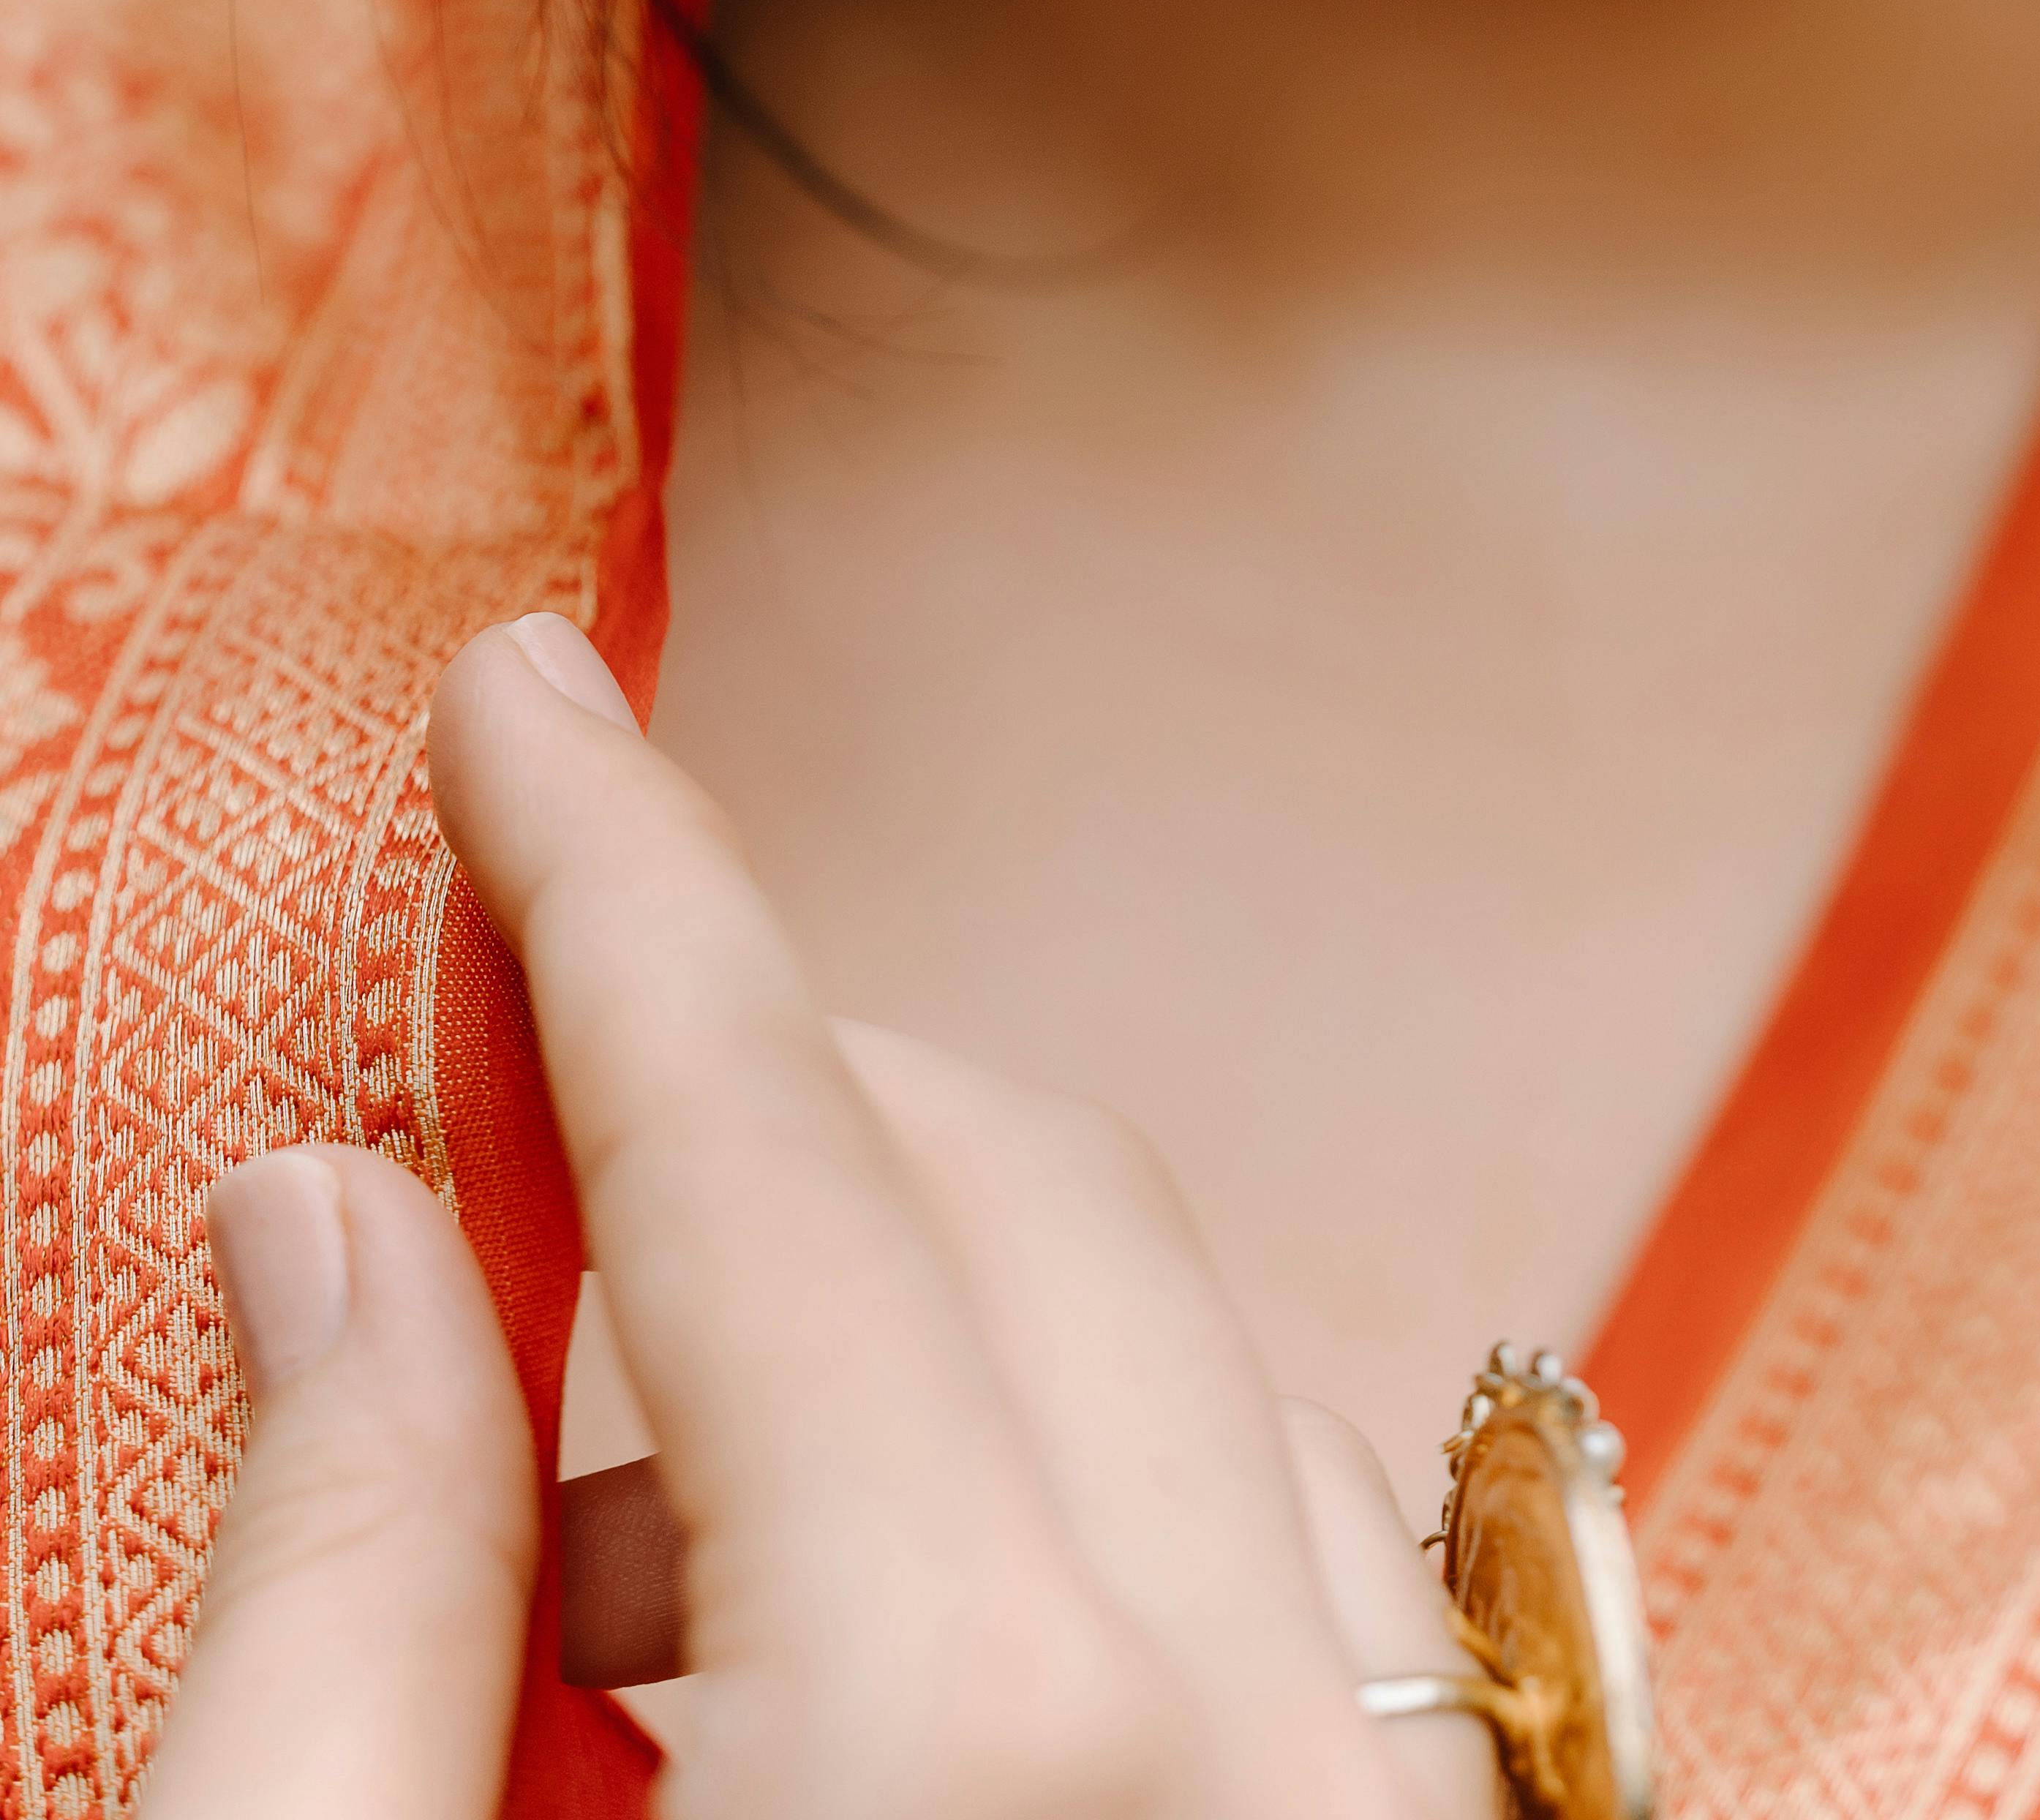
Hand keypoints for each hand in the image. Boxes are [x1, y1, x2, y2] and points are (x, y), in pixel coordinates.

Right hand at [143, 617, 1496, 1819]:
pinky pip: (1336, 1587)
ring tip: (645, 1562)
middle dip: (763, 1115)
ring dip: (936, 1341)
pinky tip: (900, 1682)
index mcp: (970, 1744)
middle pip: (1018, 1208)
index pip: (767, 1157)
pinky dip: (1118, 1519)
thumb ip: (340, 1609)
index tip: (527, 695)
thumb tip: (334, 1224)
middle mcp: (1261, 1758)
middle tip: (504, 1196)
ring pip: (1204, 1373)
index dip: (618, 891)